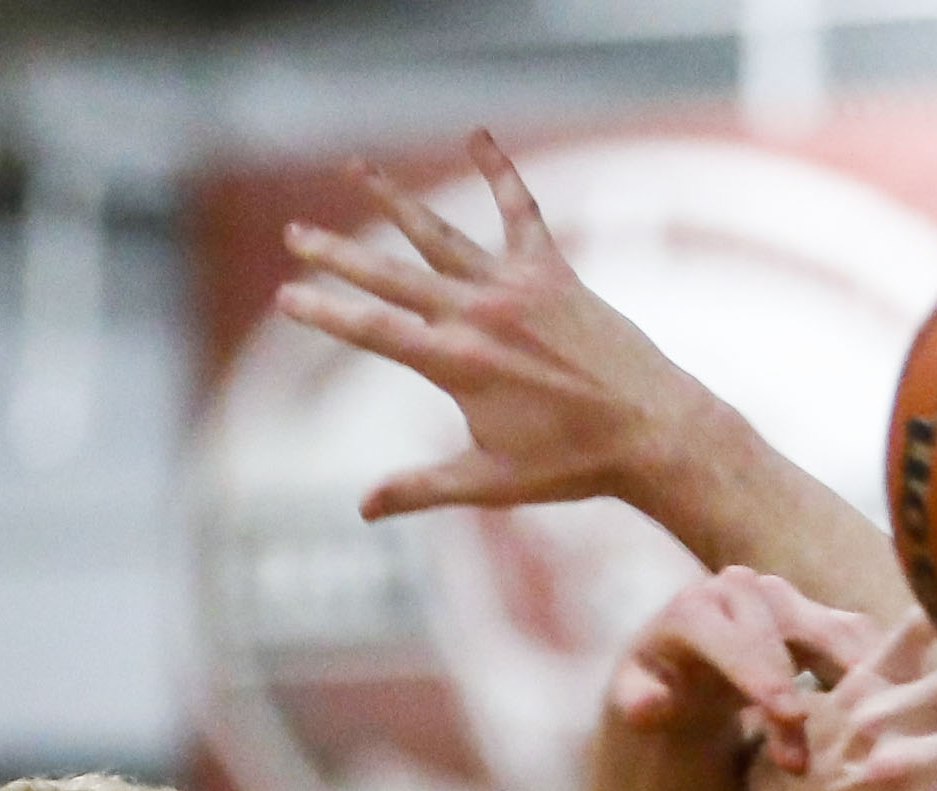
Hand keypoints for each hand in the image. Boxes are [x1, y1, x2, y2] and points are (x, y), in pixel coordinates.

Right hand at [272, 128, 718, 519]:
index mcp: (457, 363)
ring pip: (441, 235)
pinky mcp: (553, 273)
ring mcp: (517, 287)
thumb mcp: (486, 483)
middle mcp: (480, 314)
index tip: (285, 297)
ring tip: (354, 171)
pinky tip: (477, 136)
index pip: (373, 330)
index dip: (324, 312)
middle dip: (337, 254)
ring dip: (394, 202)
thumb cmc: (570, 465)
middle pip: (392, 274)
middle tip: (293, 234)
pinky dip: (499, 173)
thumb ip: (420, 488)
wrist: (651, 429)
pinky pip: (521, 212)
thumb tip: (362, 508)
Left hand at [611, 568, 880, 773]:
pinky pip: (855, 636)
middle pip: (787, 636)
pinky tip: (890, 706)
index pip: (734, 639)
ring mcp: (783, 596)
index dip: (764, 677)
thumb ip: (637, 703)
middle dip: (806, 690)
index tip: (788, 717)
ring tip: (871, 727)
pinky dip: (875, 667)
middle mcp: (740, 589)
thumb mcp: (633, 695)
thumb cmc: (654, 683)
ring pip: (832, 630)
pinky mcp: (815, 612)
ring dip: (853, 679)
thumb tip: (655, 705)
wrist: (679, 661)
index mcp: (693, 608)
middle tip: (820, 746)